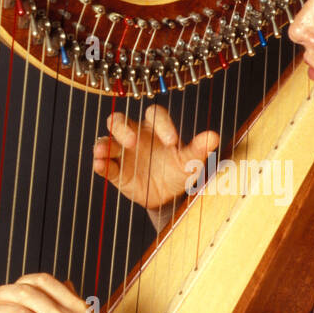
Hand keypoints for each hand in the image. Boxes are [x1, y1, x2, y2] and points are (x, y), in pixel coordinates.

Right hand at [92, 104, 218, 209]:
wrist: (169, 198)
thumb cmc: (179, 171)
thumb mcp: (190, 161)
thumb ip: (198, 149)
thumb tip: (213, 136)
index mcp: (155, 127)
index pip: (154, 115)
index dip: (162, 124)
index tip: (172, 141)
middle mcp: (135, 135)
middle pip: (119, 121)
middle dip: (122, 129)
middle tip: (132, 142)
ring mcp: (122, 153)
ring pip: (106, 141)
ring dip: (103, 145)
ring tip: (103, 151)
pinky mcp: (116, 171)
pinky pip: (104, 165)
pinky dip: (100, 164)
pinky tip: (100, 165)